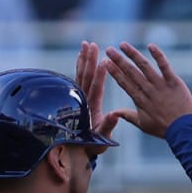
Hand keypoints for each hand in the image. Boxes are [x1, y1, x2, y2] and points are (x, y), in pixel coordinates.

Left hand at [74, 41, 122, 155]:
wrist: (76, 148)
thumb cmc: (92, 144)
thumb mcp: (102, 138)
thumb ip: (108, 126)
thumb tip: (115, 115)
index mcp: (91, 107)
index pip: (96, 88)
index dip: (99, 75)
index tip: (104, 61)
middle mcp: (83, 99)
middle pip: (86, 76)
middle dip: (89, 60)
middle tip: (92, 45)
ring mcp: (79, 97)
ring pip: (80, 74)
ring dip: (84, 59)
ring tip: (86, 44)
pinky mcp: (79, 96)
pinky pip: (78, 78)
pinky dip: (80, 65)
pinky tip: (81, 55)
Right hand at [105, 43, 191, 138]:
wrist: (183, 130)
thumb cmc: (163, 128)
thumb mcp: (143, 124)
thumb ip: (128, 116)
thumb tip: (114, 113)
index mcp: (139, 100)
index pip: (124, 82)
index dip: (114, 72)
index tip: (105, 62)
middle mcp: (148, 90)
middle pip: (130, 72)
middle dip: (118, 60)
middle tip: (108, 50)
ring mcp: (160, 85)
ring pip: (144, 66)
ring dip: (133, 54)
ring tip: (123, 45)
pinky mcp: (174, 82)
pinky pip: (165, 66)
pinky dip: (158, 55)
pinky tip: (151, 46)